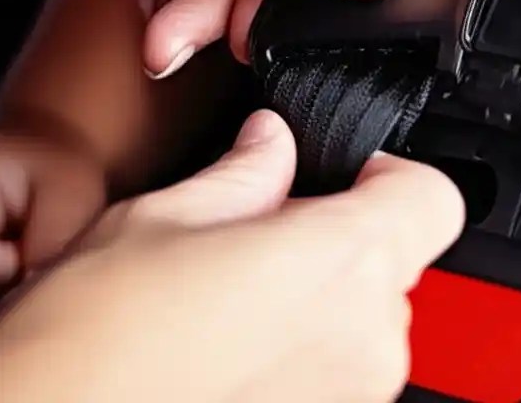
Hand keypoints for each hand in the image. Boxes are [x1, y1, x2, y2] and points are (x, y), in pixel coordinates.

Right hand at [0, 111, 464, 402]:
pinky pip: (337, 379)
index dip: (391, 175)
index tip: (346, 176)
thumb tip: (269, 143)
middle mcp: (366, 338)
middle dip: (333, 245)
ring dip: (314, 308)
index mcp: (340, 261)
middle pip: (390, 264)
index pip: (432, 197)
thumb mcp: (158, 221)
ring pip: (362, 326)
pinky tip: (226, 359)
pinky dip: (300, 362)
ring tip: (224, 312)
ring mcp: (353, 398)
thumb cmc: (88, 347)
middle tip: (252, 246)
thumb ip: (243, 175)